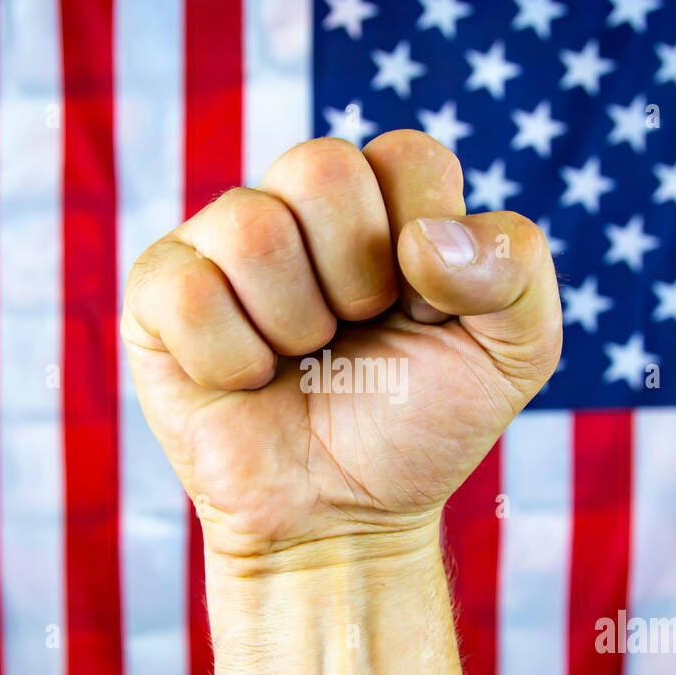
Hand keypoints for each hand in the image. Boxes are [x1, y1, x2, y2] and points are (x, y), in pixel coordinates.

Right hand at [121, 130, 561, 559]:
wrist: (343, 517)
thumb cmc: (420, 425)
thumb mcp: (515, 353)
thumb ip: (518, 268)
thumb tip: (426, 238)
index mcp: (383, 199)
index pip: (408, 157)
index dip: (427, 250)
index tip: (423, 314)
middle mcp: (297, 204)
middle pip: (321, 168)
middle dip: (357, 278)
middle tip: (354, 333)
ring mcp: (220, 243)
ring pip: (253, 230)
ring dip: (296, 325)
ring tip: (302, 361)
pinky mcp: (157, 292)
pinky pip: (187, 293)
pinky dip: (232, 360)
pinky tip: (248, 381)